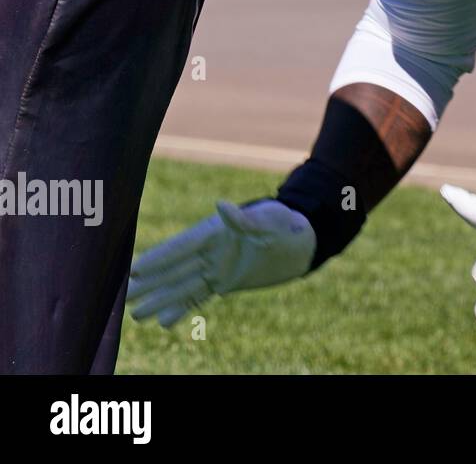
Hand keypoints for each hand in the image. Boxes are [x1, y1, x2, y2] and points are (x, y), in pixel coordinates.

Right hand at [127, 199, 315, 327]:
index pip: (182, 247)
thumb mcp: (267, 219)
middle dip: (149, 283)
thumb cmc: (284, 223)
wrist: (301, 241)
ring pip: (181, 286)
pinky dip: (181, 308)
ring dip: (159, 299)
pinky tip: (163, 321)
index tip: (135, 267)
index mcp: (215, 232)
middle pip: (174, 269)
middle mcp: (210, 251)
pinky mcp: (224, 282)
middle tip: (122, 295)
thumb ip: (242, 219)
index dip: (159, 257)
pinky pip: (198, 297)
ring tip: (134, 314)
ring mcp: (215, 267)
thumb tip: (221, 206)